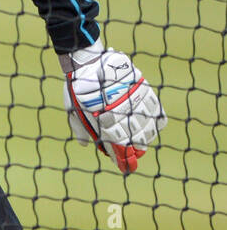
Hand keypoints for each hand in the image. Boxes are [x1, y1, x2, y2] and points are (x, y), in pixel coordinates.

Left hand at [61, 43, 165, 173]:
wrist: (87, 61)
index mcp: (106, 122)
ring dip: (147, 135)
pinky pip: (156, 107)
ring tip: (144, 140)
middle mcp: (124, 114)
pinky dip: (157, 118)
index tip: (125, 168)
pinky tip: (154, 123)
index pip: (120, 147)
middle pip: (137, 138)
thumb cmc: (77, 88)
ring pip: (149, 125)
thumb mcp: (73, 111)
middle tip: (134, 152)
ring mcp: (135, 101)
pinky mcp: (142, 88)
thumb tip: (86, 145)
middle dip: (136, 148)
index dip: (124, 160)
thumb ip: (80, 129)